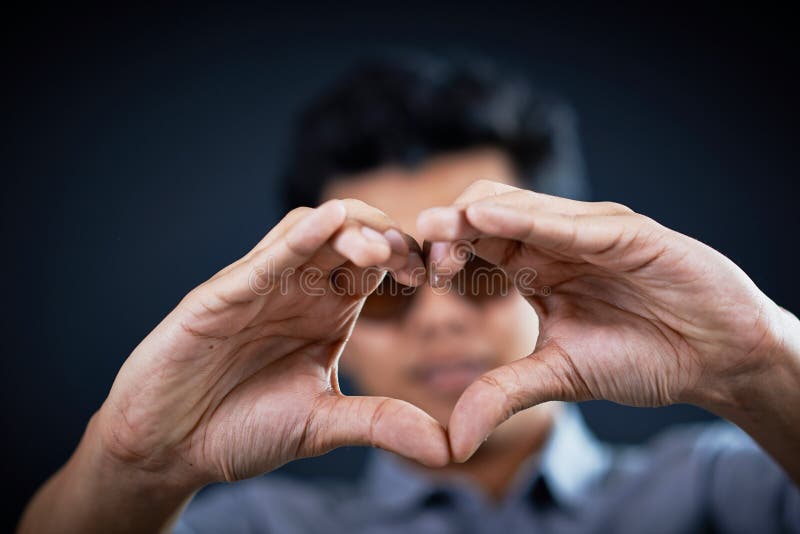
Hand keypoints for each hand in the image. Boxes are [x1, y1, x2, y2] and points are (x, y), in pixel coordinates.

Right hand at [97, 199, 446, 488]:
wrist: (169, 446)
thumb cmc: (240, 428)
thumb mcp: (323, 424)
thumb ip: (382, 424)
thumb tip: (450, 449)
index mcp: (326, 312)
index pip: (373, 266)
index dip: (404, 259)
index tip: (436, 273)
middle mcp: (297, 290)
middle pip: (347, 237)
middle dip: (383, 236)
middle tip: (414, 255)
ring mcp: (260, 287)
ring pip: (310, 232)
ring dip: (348, 232)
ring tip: (379, 249)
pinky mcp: (222, 295)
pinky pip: (265, 257)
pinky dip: (299, 238)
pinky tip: (330, 223)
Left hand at [417, 180, 790, 460]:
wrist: (715, 358)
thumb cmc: (641, 356)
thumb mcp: (560, 375)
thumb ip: (505, 393)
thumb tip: (455, 438)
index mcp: (534, 266)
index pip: (474, 244)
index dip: (441, 253)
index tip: (411, 276)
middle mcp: (554, 239)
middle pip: (484, 213)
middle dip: (445, 227)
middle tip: (413, 252)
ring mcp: (588, 230)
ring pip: (517, 203)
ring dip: (471, 216)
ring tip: (433, 230)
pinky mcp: (625, 231)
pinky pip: (567, 221)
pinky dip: (525, 217)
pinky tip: (485, 219)